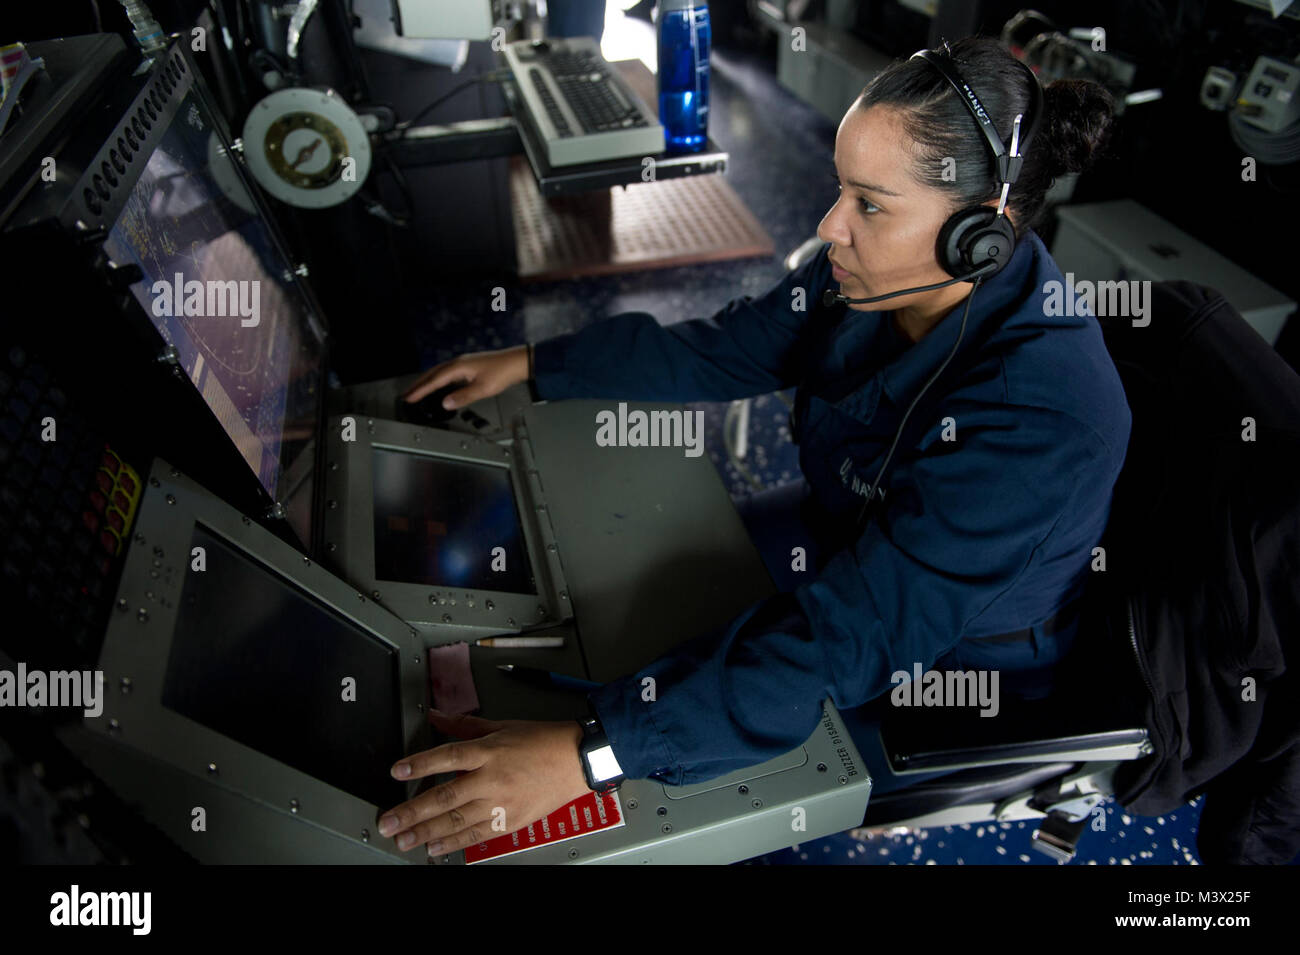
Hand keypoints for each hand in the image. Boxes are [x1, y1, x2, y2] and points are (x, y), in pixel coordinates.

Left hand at [378, 710, 590, 856]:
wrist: (577, 760)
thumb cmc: (543, 741)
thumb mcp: (502, 726)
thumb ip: (464, 725)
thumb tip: (436, 715)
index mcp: (490, 750)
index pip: (448, 756)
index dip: (420, 764)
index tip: (396, 771)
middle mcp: (492, 778)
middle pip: (446, 796)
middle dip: (412, 811)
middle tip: (388, 822)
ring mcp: (501, 803)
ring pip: (457, 820)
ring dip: (426, 832)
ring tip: (403, 839)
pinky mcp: (510, 821)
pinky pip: (476, 835)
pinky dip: (453, 843)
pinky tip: (434, 848)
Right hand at [402, 345, 529, 408]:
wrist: (517, 362)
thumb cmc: (503, 372)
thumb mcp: (482, 389)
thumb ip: (463, 397)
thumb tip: (446, 403)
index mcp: (458, 367)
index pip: (434, 381)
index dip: (420, 390)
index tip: (409, 398)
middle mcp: (459, 363)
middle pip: (433, 374)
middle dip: (419, 385)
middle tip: (407, 394)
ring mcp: (464, 363)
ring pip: (439, 373)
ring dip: (428, 382)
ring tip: (418, 390)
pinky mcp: (469, 366)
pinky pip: (448, 373)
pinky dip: (439, 380)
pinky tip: (440, 385)